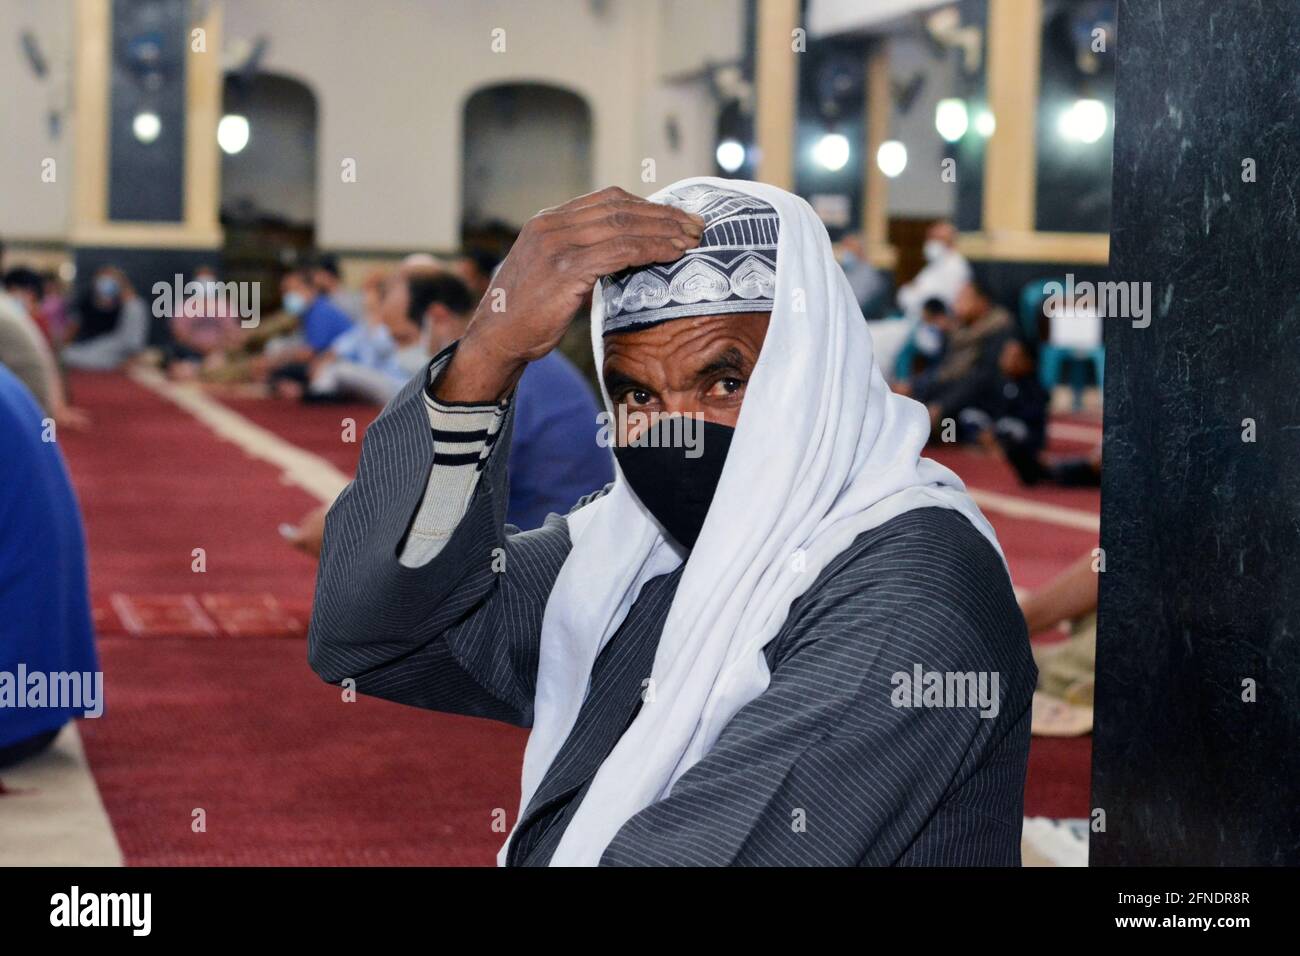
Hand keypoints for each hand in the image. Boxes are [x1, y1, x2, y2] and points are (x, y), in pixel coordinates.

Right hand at [437, 186, 703, 401]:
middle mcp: (551, 225)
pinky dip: (652, 249)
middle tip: (696, 225)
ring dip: (665, 230)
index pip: (607, 200)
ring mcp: (557, 245)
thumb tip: (620, 257)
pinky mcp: (566, 269)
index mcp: (548, 221)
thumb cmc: (527, 316)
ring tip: (692, 239)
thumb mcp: (551, 274)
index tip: (676, 217)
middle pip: (620, 207)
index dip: (647, 206)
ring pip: (624, 225)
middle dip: (663, 215)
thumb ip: (579, 257)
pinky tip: (673, 254)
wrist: (496, 340)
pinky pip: (620, 251)